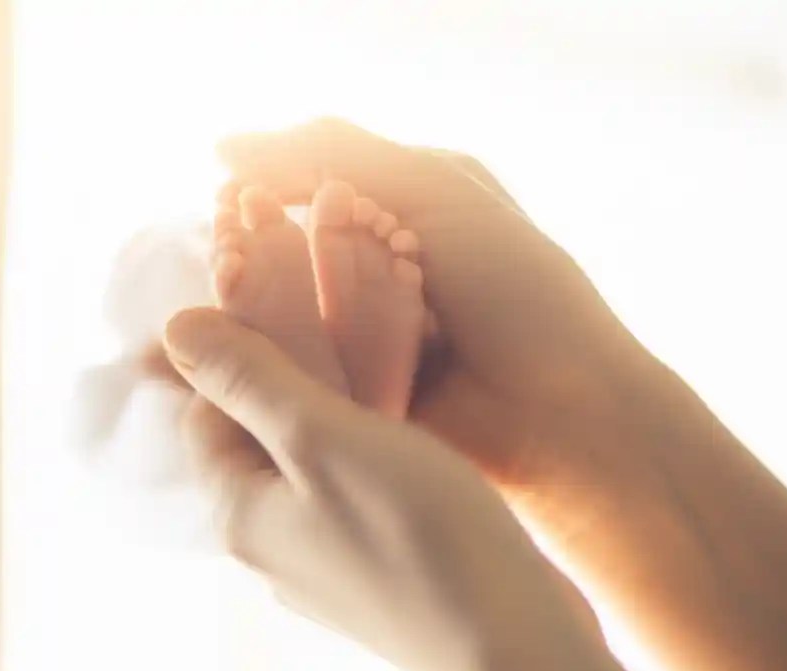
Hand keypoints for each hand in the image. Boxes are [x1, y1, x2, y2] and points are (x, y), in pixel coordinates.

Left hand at [164, 307, 654, 670]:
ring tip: (391, 367)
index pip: (208, 412)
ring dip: (344, 412)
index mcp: (240, 515)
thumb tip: (177, 329)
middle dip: (298, 376)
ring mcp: (328, 567)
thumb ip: (252, 380)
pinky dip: (377, 453)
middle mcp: (273, 547)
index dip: (242, 350)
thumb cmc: (418, 535)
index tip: (294, 303)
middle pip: (262, 438)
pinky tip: (420, 431)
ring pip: (317, 465)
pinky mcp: (381, 575)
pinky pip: (359, 496)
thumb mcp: (324, 437)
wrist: (513, 643)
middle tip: (348, 324)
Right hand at [216, 119, 668, 496]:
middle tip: (232, 244)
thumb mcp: (434, 188)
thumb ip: (333, 154)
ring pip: (288, 311)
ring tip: (228, 291)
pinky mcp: (357, 395)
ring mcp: (369, 337)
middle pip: (292, 250)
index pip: (309, 188)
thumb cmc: (517, 287)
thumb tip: (223, 147)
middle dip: (258, 245)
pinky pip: (300, 371)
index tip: (234, 197)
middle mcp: (384, 271)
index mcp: (407, 212)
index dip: (267, 190)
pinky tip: (230, 348)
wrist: (563, 408)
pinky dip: (270, 355)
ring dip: (258, 297)